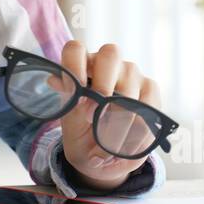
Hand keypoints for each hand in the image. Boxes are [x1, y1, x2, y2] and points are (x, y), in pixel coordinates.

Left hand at [58, 40, 161, 190]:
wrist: (101, 154)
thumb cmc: (81, 129)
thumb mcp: (69, 118)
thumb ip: (66, 98)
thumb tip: (53, 80)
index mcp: (82, 64)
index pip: (75, 49)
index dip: (73, 65)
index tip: (72, 93)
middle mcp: (108, 63)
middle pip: (110, 54)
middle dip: (102, 85)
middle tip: (91, 117)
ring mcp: (132, 74)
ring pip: (130, 83)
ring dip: (117, 119)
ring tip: (107, 144)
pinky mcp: (150, 90)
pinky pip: (148, 104)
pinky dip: (137, 129)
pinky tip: (126, 145)